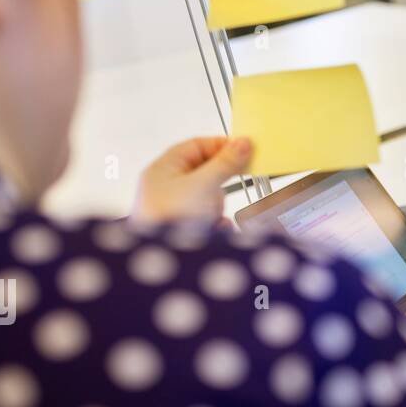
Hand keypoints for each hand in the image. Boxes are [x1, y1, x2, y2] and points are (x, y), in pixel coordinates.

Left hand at [130, 136, 252, 225]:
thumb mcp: (204, 183)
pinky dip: (214, 223)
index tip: (243, 148)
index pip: (195, 146)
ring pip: (208, 196)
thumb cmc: (170, 219)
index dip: (220, 145)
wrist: (167, 262)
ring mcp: (174, 210)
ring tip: (210, 215)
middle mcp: (165, 188)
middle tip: (240, 174)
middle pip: (203, 171)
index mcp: (162, 170)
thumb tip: (242, 144)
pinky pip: (207, 219)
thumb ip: (226, 162)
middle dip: (219, 179)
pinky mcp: (184, 230)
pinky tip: (213, 228)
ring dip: (216, 205)